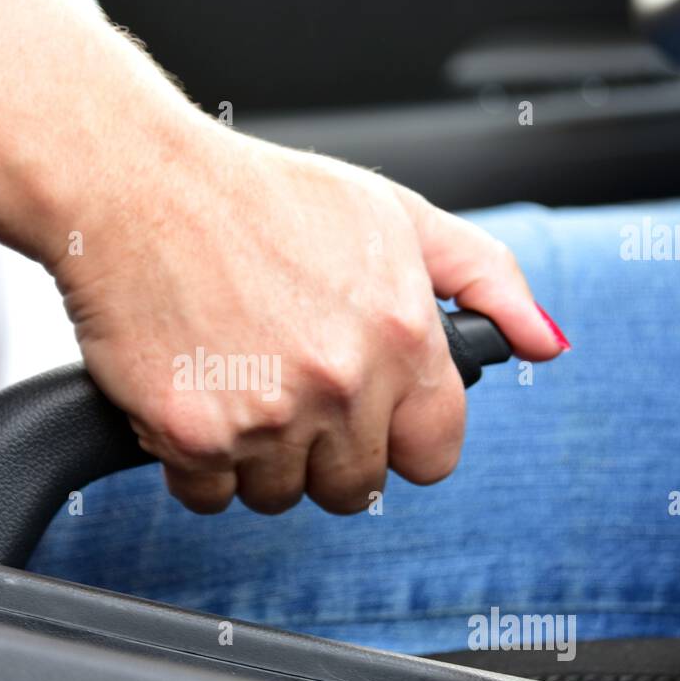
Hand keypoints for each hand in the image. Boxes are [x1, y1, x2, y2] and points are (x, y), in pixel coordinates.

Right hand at [51, 124, 569, 514]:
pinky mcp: (193, 433)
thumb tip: (544, 344)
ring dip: (257, 458)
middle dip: (323, 453)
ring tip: (236, 382)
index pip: (433, 453)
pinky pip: (208, 495)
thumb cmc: (257, 196)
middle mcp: (342, 381)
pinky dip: (196, 462)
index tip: (367, 417)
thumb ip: (483, 278)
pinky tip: (195, 396)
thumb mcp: (391, 215)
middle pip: (354, 489)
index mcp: (401, 333)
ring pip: (278, 496)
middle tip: (287, 390)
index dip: (397, 438)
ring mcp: (267, 413)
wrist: (135, 185)